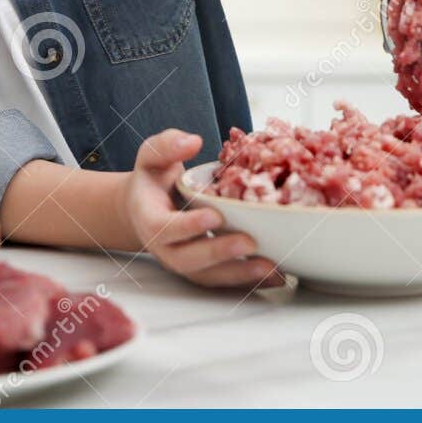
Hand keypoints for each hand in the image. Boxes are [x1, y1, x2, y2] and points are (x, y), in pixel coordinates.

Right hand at [118, 129, 284, 288]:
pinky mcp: (201, 271)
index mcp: (150, 218)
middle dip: (219, 253)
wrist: (145, 207)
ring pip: (207, 276)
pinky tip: (276, 276)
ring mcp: (182, 262)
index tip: (214, 216)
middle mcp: (164, 248)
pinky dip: (248, 280)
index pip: (164, 227)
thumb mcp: (152, 156)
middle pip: (188, 259)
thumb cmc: (152, 179)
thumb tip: (193, 141)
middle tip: (249, 242)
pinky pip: (222, 280)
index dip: (188, 225)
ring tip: (270, 268)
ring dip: (239, 274)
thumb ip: (167, 146)